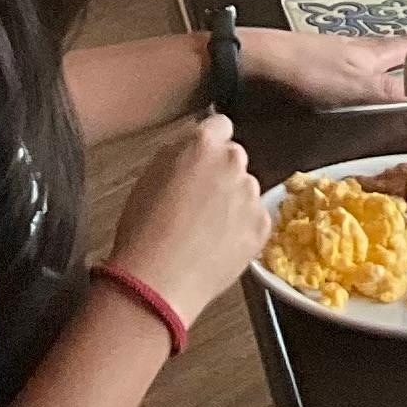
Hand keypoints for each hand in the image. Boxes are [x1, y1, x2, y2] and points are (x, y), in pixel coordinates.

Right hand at [106, 110, 261, 322]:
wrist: (159, 282)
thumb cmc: (144, 231)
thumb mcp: (150, 174)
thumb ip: (179, 151)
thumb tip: (194, 146)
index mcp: (203, 144)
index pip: (220, 124)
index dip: (210, 144)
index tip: (203, 160)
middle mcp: (233, 162)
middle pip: (234, 158)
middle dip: (222, 173)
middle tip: (200, 201)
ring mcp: (251, 194)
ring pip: (246, 189)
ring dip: (234, 201)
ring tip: (207, 230)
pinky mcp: (262, 225)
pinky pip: (255, 218)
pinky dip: (242, 228)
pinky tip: (218, 245)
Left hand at [245, 27, 406, 111]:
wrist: (269, 59)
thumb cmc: (311, 69)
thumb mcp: (359, 87)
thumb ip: (391, 91)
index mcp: (376, 52)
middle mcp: (363, 48)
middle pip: (399, 48)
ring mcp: (344, 52)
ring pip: (380, 54)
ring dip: (398, 60)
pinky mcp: (327, 61)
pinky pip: (362, 63)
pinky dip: (375, 69)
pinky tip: (368, 78)